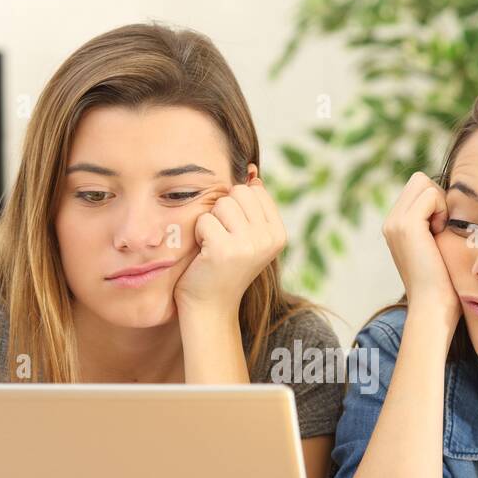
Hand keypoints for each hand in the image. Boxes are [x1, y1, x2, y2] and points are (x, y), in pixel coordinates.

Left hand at [175, 177, 285, 316]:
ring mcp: (250, 245)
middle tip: (221, 239)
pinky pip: (204, 219)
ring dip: (210, 222)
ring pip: (222, 203)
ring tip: (213, 246)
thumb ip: (253, 206)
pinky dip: (199, 233)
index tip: (234, 233)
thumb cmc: (223, 268)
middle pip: (238, 192)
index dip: (236, 207)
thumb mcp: (248, 236)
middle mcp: (270, 239)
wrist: (210, 306)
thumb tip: (252, 171)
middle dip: (223, 211)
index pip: (254, 190)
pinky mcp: (225, 250)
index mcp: (279, 233)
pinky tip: (204, 254)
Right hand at [382, 172, 460, 330]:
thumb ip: (436, 223)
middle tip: (442, 229)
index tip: (442, 231)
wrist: (433, 306)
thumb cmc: (444, 283)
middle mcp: (390, 222)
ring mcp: (395, 222)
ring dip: (440, 204)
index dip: (437, 202)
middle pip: (420, 181)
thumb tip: (455, 201)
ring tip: (440, 234)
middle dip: (438, 199)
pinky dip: (442, 210)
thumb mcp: (437, 247)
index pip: (418, 188)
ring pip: (424, 183)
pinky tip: (440, 234)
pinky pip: (430, 193)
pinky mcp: (405, 224)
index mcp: (396, 226)